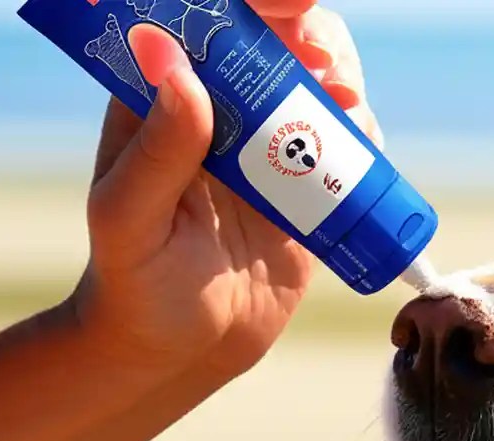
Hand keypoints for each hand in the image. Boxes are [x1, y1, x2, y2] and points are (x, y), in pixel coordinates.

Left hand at [78, 1, 381, 381]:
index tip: (285, 5)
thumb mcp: (129, 222)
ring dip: (341, 76)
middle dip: (306, 31)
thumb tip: (176, 64)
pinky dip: (363, 133)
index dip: (247, 4)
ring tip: (348, 106)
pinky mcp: (307, 183)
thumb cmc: (135, 289)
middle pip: (270, 38)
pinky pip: (347, 139)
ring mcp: (267, 145)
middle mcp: (218, 110)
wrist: (182, 352)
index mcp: (160, 101)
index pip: (198, 23)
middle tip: (323, 63)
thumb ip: (154, 151)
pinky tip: (359, 148)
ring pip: (316, 79)